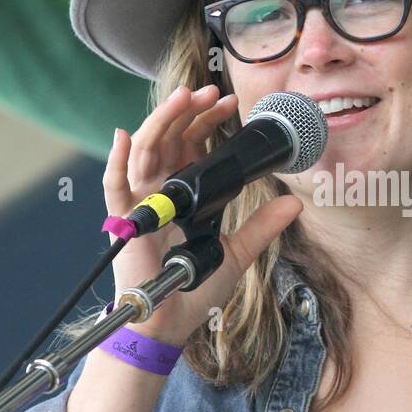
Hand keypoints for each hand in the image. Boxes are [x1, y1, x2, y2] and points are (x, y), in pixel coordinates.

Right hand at [104, 83, 303, 344]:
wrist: (170, 318)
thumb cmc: (194, 286)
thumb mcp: (237, 251)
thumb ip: (262, 225)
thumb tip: (296, 203)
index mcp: (185, 192)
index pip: (193, 144)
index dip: (208, 121)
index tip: (230, 106)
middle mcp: (160, 190)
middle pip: (171, 138)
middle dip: (189, 112)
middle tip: (211, 92)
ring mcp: (140, 202)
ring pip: (146, 149)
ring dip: (162, 121)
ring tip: (182, 98)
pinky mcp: (123, 219)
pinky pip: (115, 184)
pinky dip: (117, 159)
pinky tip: (125, 135)